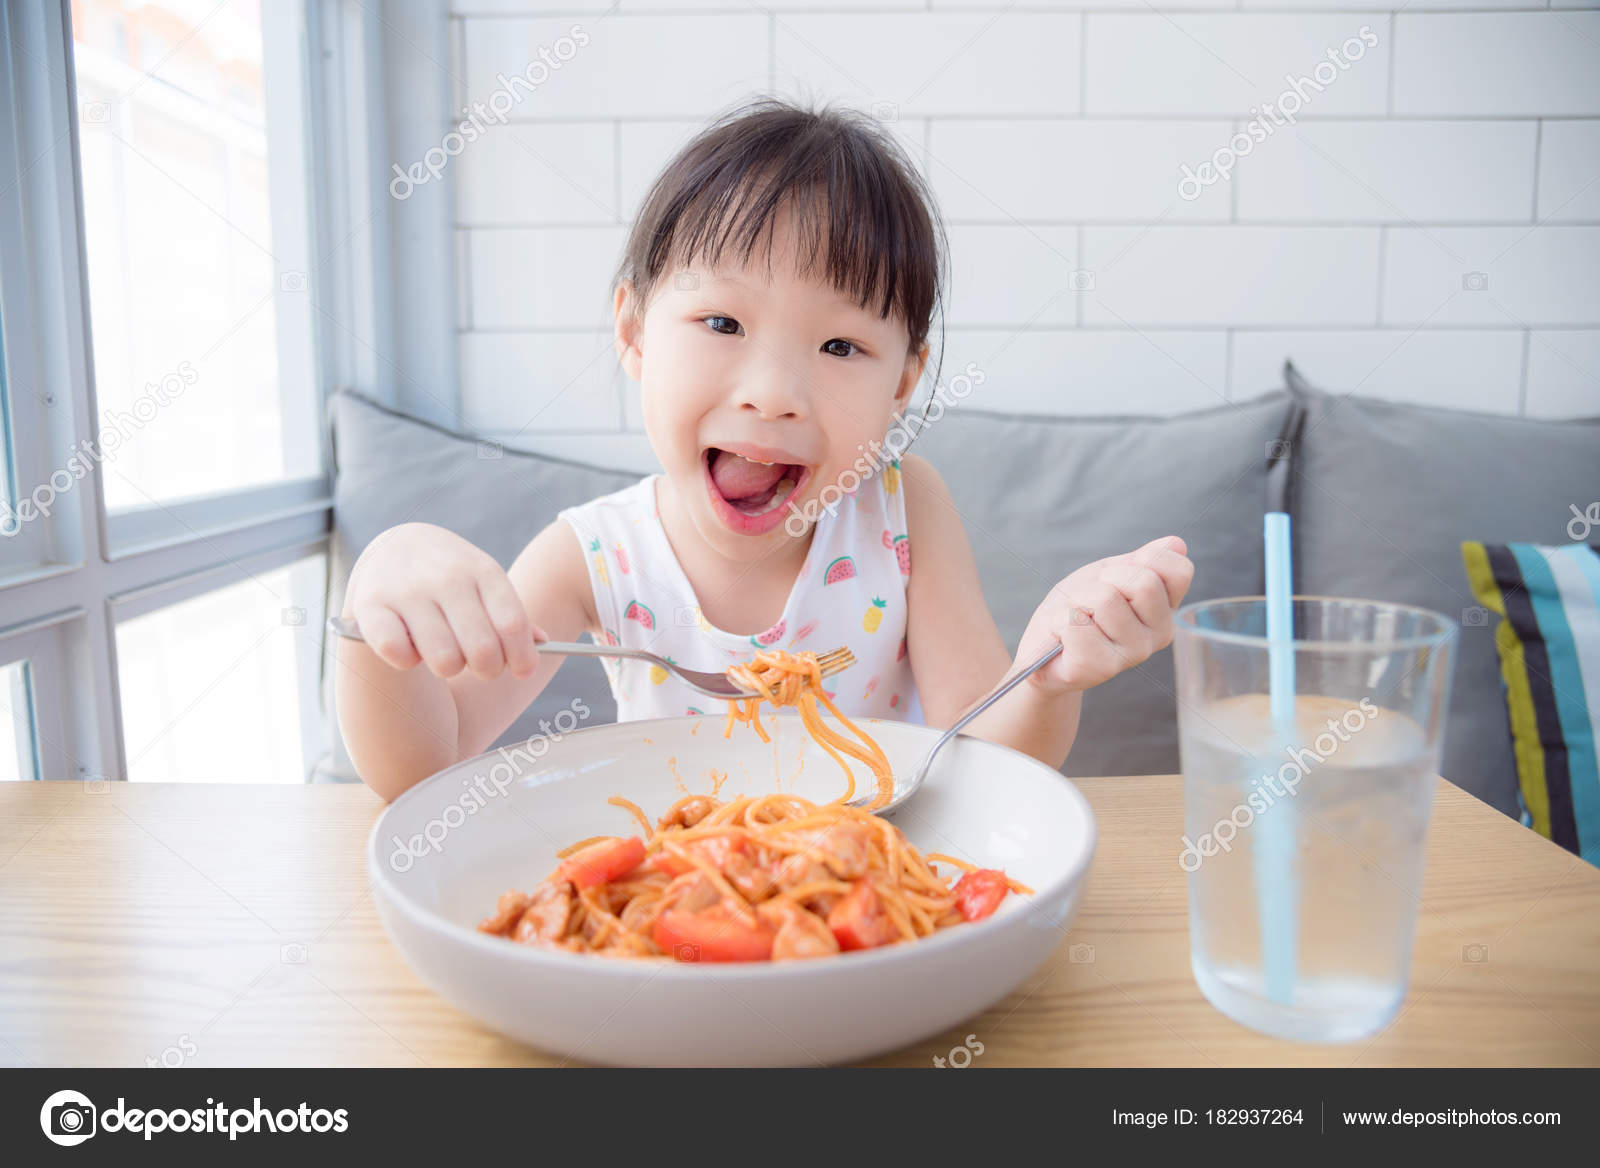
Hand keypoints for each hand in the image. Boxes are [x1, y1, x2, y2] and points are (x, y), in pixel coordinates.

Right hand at [343, 523, 544, 680]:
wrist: (396, 546)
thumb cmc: (453, 578)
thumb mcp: (486, 584)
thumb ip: (512, 616)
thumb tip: (540, 648)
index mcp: (482, 571)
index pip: (512, 625)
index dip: (522, 657)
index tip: (522, 672)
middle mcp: (446, 578)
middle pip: (482, 649)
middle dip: (488, 669)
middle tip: (482, 666)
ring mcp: (407, 591)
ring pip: (444, 659)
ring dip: (450, 668)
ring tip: (446, 656)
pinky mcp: (370, 606)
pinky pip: (398, 654)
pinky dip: (408, 662)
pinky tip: (411, 650)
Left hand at [1019, 535, 1193, 694]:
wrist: (1045, 648)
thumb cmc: (1078, 609)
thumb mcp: (1109, 575)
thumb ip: (1141, 561)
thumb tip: (1175, 544)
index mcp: (1165, 609)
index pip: (1179, 570)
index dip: (1145, 560)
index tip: (1118, 576)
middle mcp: (1158, 635)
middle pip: (1143, 581)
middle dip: (1104, 580)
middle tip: (1089, 600)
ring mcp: (1132, 654)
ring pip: (1104, 598)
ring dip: (1076, 600)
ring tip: (1074, 618)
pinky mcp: (1100, 667)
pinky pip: (1074, 622)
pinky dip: (1058, 620)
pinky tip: (1062, 636)